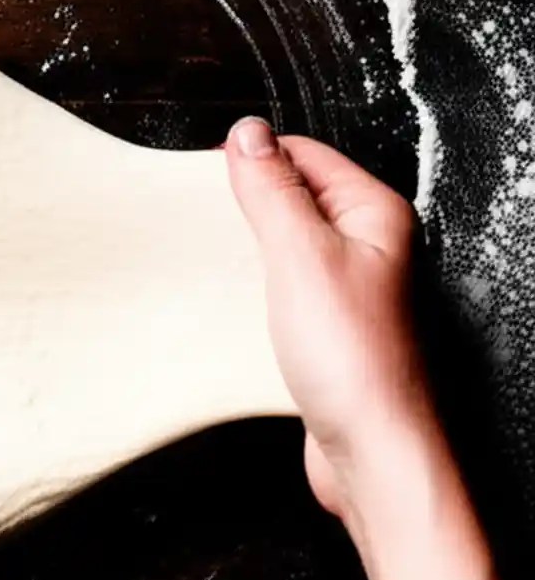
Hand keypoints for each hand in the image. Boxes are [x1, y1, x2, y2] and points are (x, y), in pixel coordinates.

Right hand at [225, 117, 492, 579]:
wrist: (369, 447)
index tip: (206, 174)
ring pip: (285, 244)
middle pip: (294, 198)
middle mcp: (367, 246)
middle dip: (247, 205)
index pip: (304, 154)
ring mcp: (347, 287)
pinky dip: (254, 286)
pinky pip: (283, 286)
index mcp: (374, 213)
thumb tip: (247, 133)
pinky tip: (233, 300)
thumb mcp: (299, 255)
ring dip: (247, 249)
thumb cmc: (354, 360)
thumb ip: (271, 190)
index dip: (253, 159)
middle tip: (205, 218)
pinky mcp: (327, 325)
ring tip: (216, 259)